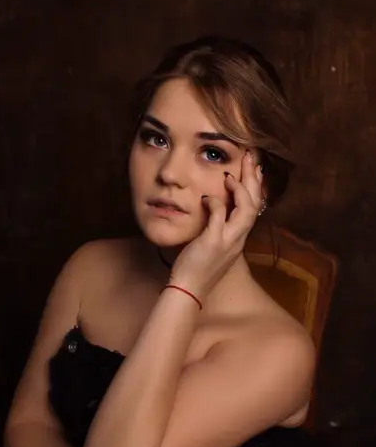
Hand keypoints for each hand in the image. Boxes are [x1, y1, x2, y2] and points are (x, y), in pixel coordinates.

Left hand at [170, 151, 262, 298]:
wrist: (190, 289)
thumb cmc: (197, 268)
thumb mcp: (212, 245)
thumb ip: (216, 227)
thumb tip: (210, 206)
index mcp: (238, 238)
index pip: (254, 208)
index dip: (255, 187)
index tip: (254, 169)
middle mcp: (237, 239)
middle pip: (254, 205)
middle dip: (253, 180)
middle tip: (251, 158)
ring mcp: (227, 241)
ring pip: (245, 211)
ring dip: (240, 191)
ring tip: (230, 175)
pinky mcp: (213, 243)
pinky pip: (219, 218)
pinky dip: (215, 205)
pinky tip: (207, 198)